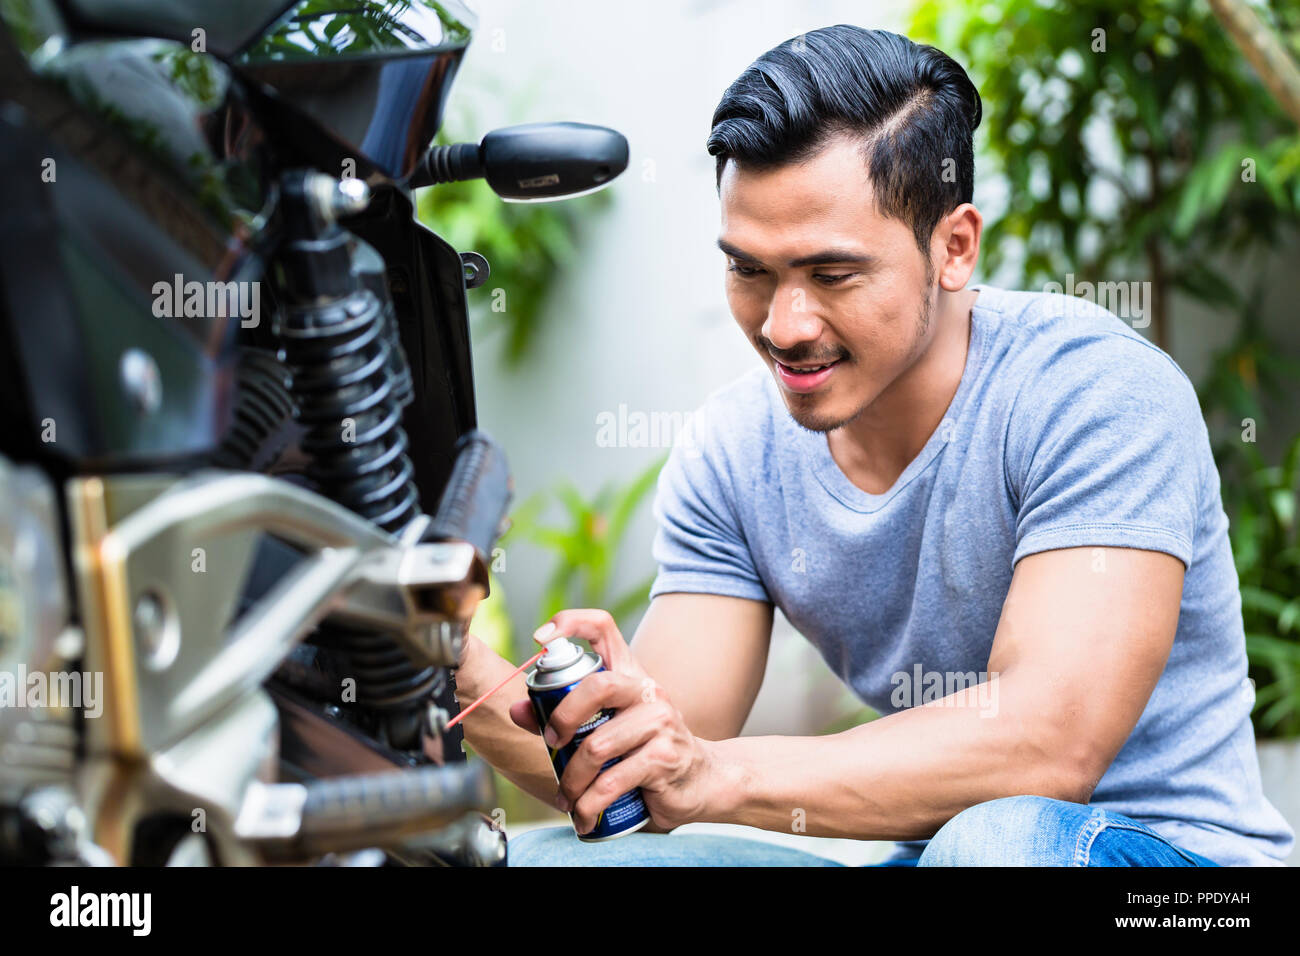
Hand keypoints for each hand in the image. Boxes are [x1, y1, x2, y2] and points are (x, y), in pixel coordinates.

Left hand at [508, 609, 717, 833]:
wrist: (702, 781)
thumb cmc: (645, 752)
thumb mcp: (607, 729)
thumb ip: (562, 717)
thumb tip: (517, 709)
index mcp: (629, 674)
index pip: (603, 627)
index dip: (570, 623)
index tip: (540, 637)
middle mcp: (647, 690)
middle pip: (598, 686)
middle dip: (563, 718)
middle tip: (551, 744)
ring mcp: (660, 721)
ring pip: (599, 746)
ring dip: (573, 779)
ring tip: (568, 797)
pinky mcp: (665, 757)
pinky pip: (613, 781)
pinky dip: (590, 804)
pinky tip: (584, 816)